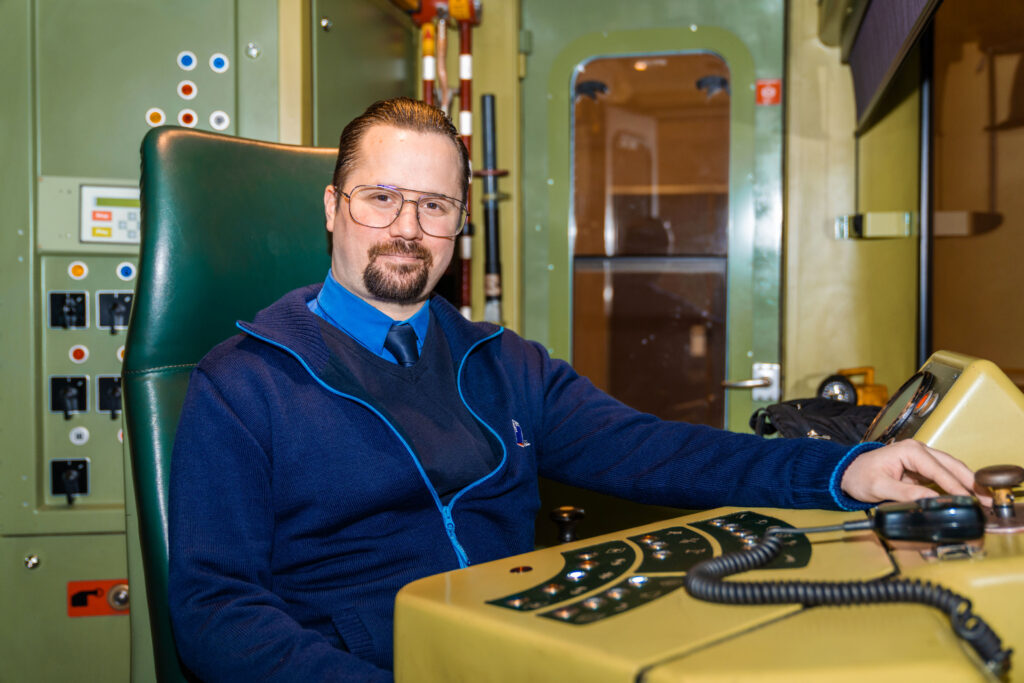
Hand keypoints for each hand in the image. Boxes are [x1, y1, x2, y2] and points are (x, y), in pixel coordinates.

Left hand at [840, 440, 991, 504]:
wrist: (847, 473)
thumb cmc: (859, 476)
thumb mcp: (879, 487)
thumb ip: (906, 493)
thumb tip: (932, 499)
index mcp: (909, 451)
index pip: (938, 469)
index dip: (955, 485)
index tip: (968, 499)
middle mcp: (918, 450)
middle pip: (951, 465)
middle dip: (970, 482)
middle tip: (986, 499)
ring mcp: (921, 458)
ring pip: (951, 469)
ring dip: (967, 483)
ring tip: (982, 499)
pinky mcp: (921, 468)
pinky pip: (943, 475)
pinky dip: (956, 485)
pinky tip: (966, 496)